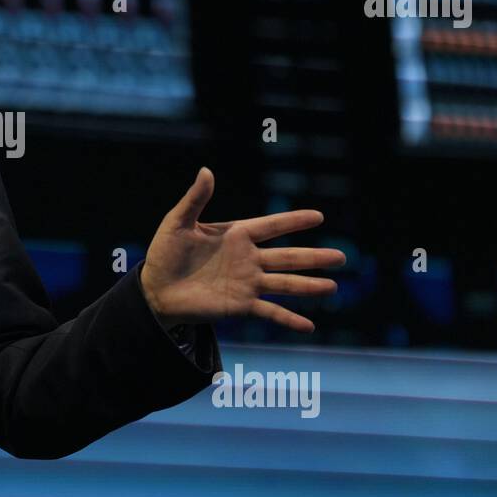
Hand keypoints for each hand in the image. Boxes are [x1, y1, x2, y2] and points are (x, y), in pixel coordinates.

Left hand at [139, 167, 345, 332]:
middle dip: (314, 257)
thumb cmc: (164, 254)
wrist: (155, 290)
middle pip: (288, 257)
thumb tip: (206, 170)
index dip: (294, 221)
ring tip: (333, 286)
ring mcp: (247, 283)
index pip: (272, 226)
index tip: (318, 216)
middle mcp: (247, 259)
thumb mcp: (177, 223)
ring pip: (285, 284)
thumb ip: (195, 199)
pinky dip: (289, 319)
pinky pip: (269, 312)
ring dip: (309, 286)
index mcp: (236, 235)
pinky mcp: (240, 305)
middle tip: (342, 257)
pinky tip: (309, 326)